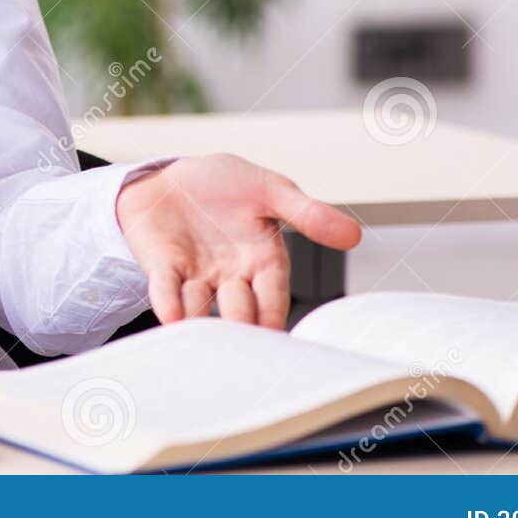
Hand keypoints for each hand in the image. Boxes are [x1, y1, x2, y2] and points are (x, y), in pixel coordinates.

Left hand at [114, 153, 361, 329]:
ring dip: (201, 319)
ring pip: (201, 305)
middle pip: (238, 309)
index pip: (273, 296)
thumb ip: (307, 213)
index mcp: (262, 261)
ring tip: (203, 334)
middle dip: (240, 324)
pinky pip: (167, 287)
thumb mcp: (271, 190)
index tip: (274, 336)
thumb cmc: (224, 184)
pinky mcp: (163, 266)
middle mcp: (230, 276)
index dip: (273, 315)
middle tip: (241, 342)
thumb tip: (353, 234)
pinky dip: (169, 301)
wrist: (173, 175)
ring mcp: (196, 274)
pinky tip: (173, 315)